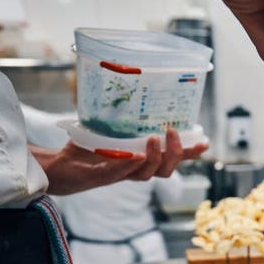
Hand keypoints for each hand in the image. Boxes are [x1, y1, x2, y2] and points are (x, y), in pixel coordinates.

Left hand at [33, 129, 207, 195]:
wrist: (59, 167)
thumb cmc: (85, 150)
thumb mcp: (109, 130)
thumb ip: (124, 118)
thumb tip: (135, 87)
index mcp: (140, 160)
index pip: (170, 159)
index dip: (188, 154)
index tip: (204, 143)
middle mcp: (133, 169)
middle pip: (165, 170)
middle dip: (176, 154)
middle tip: (173, 132)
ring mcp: (118, 174)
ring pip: (146, 174)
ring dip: (155, 157)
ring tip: (154, 138)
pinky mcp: (100, 176)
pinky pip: (118, 172)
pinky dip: (130, 164)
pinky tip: (137, 155)